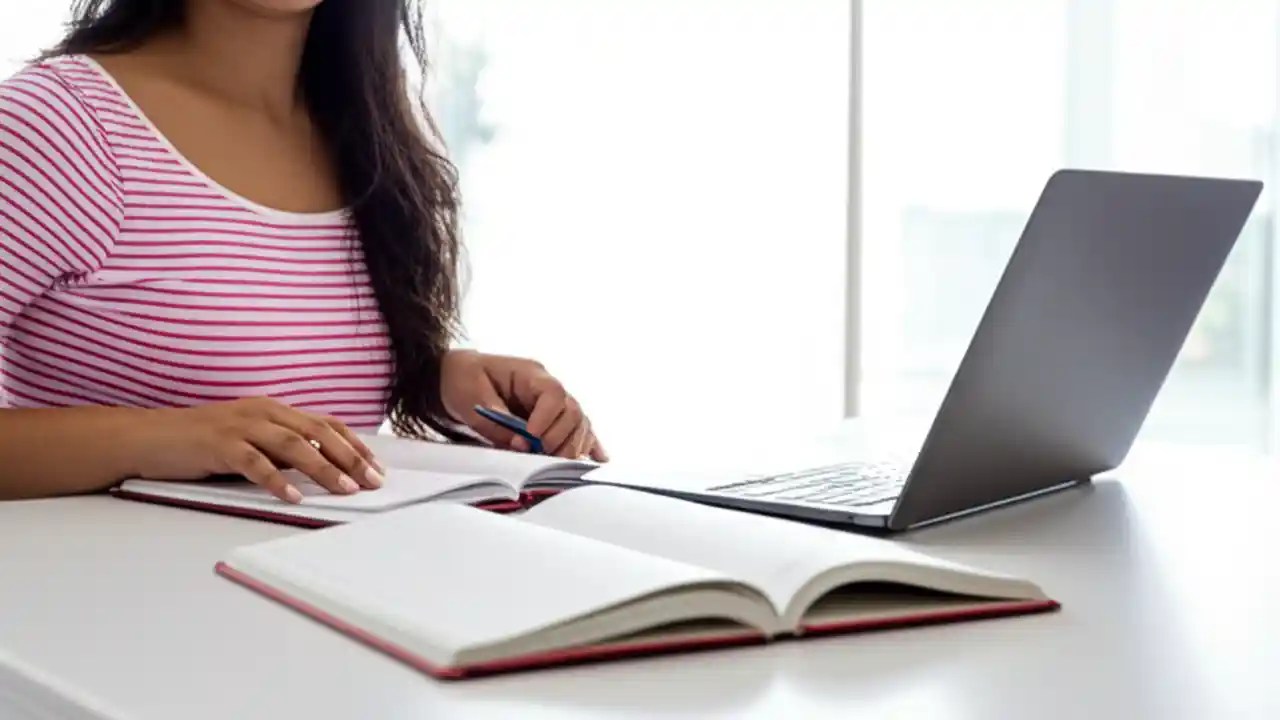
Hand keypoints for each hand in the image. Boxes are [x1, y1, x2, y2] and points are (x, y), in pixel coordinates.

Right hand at [130, 397, 384, 502]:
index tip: (377, 467)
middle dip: (350, 457)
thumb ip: (281, 450)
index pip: (326, 424)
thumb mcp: (250, 440)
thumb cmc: (202, 443)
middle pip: (318, 432)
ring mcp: (241, 426)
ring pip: (293, 445)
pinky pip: (254, 463)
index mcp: (274, 410)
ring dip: (324, 468)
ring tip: (345, 488)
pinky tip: (294, 496)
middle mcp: (263, 412)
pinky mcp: (219, 444)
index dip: (355, 444)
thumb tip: (323, 469)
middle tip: (372, 481)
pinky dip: (277, 480)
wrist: (148, 437)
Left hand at [440, 350, 607, 460]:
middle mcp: (546, 387)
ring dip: (573, 446)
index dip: (548, 417)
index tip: (531, 439)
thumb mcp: (471, 397)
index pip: (553, 392)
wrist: (456, 378)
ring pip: (580, 423)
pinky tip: (599, 459)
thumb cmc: (462, 381)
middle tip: (540, 455)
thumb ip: (496, 421)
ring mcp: (552, 403)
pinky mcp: (551, 420)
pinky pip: (577, 431)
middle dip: (560, 437)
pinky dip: (588, 445)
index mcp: (529, 373)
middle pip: (573, 410)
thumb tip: (521, 444)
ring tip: (557, 464)